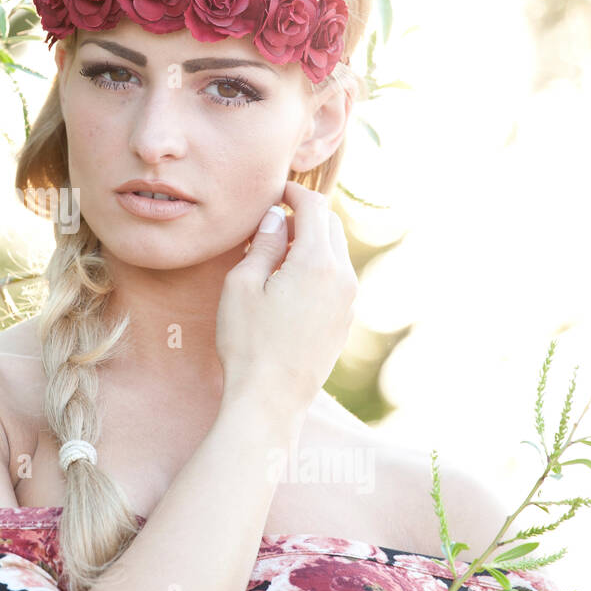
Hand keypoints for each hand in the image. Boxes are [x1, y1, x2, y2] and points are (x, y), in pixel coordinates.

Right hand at [216, 180, 358, 418]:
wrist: (270, 399)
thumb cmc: (248, 342)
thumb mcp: (242, 285)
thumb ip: (262, 244)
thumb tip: (276, 218)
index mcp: (317, 262)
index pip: (314, 207)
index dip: (294, 192)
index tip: (276, 191)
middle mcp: (342, 277)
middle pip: (330, 226)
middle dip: (304, 216)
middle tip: (272, 223)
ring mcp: (348, 301)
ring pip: (335, 253)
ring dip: (311, 243)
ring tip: (275, 256)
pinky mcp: (345, 320)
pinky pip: (336, 278)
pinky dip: (317, 267)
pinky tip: (288, 284)